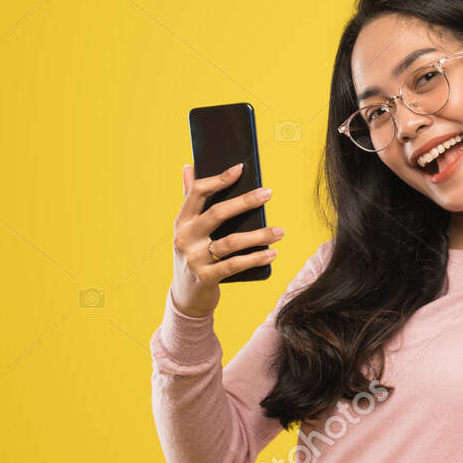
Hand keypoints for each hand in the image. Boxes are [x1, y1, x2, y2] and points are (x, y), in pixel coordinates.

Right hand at [169, 163, 283, 317]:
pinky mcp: (206, 277)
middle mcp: (185, 238)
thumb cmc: (193, 254)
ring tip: (280, 231)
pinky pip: (235, 265)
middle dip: (245, 202)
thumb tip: (188, 166)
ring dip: (259, 236)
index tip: (240, 168)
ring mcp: (194, 259)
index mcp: (181, 221)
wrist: (186, 295)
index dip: (218, 179)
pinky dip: (256, 258)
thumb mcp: (188, 228)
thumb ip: (190, 198)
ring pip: (230, 242)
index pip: (197, 193)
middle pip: (217, 214)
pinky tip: (272, 253)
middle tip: (268, 193)